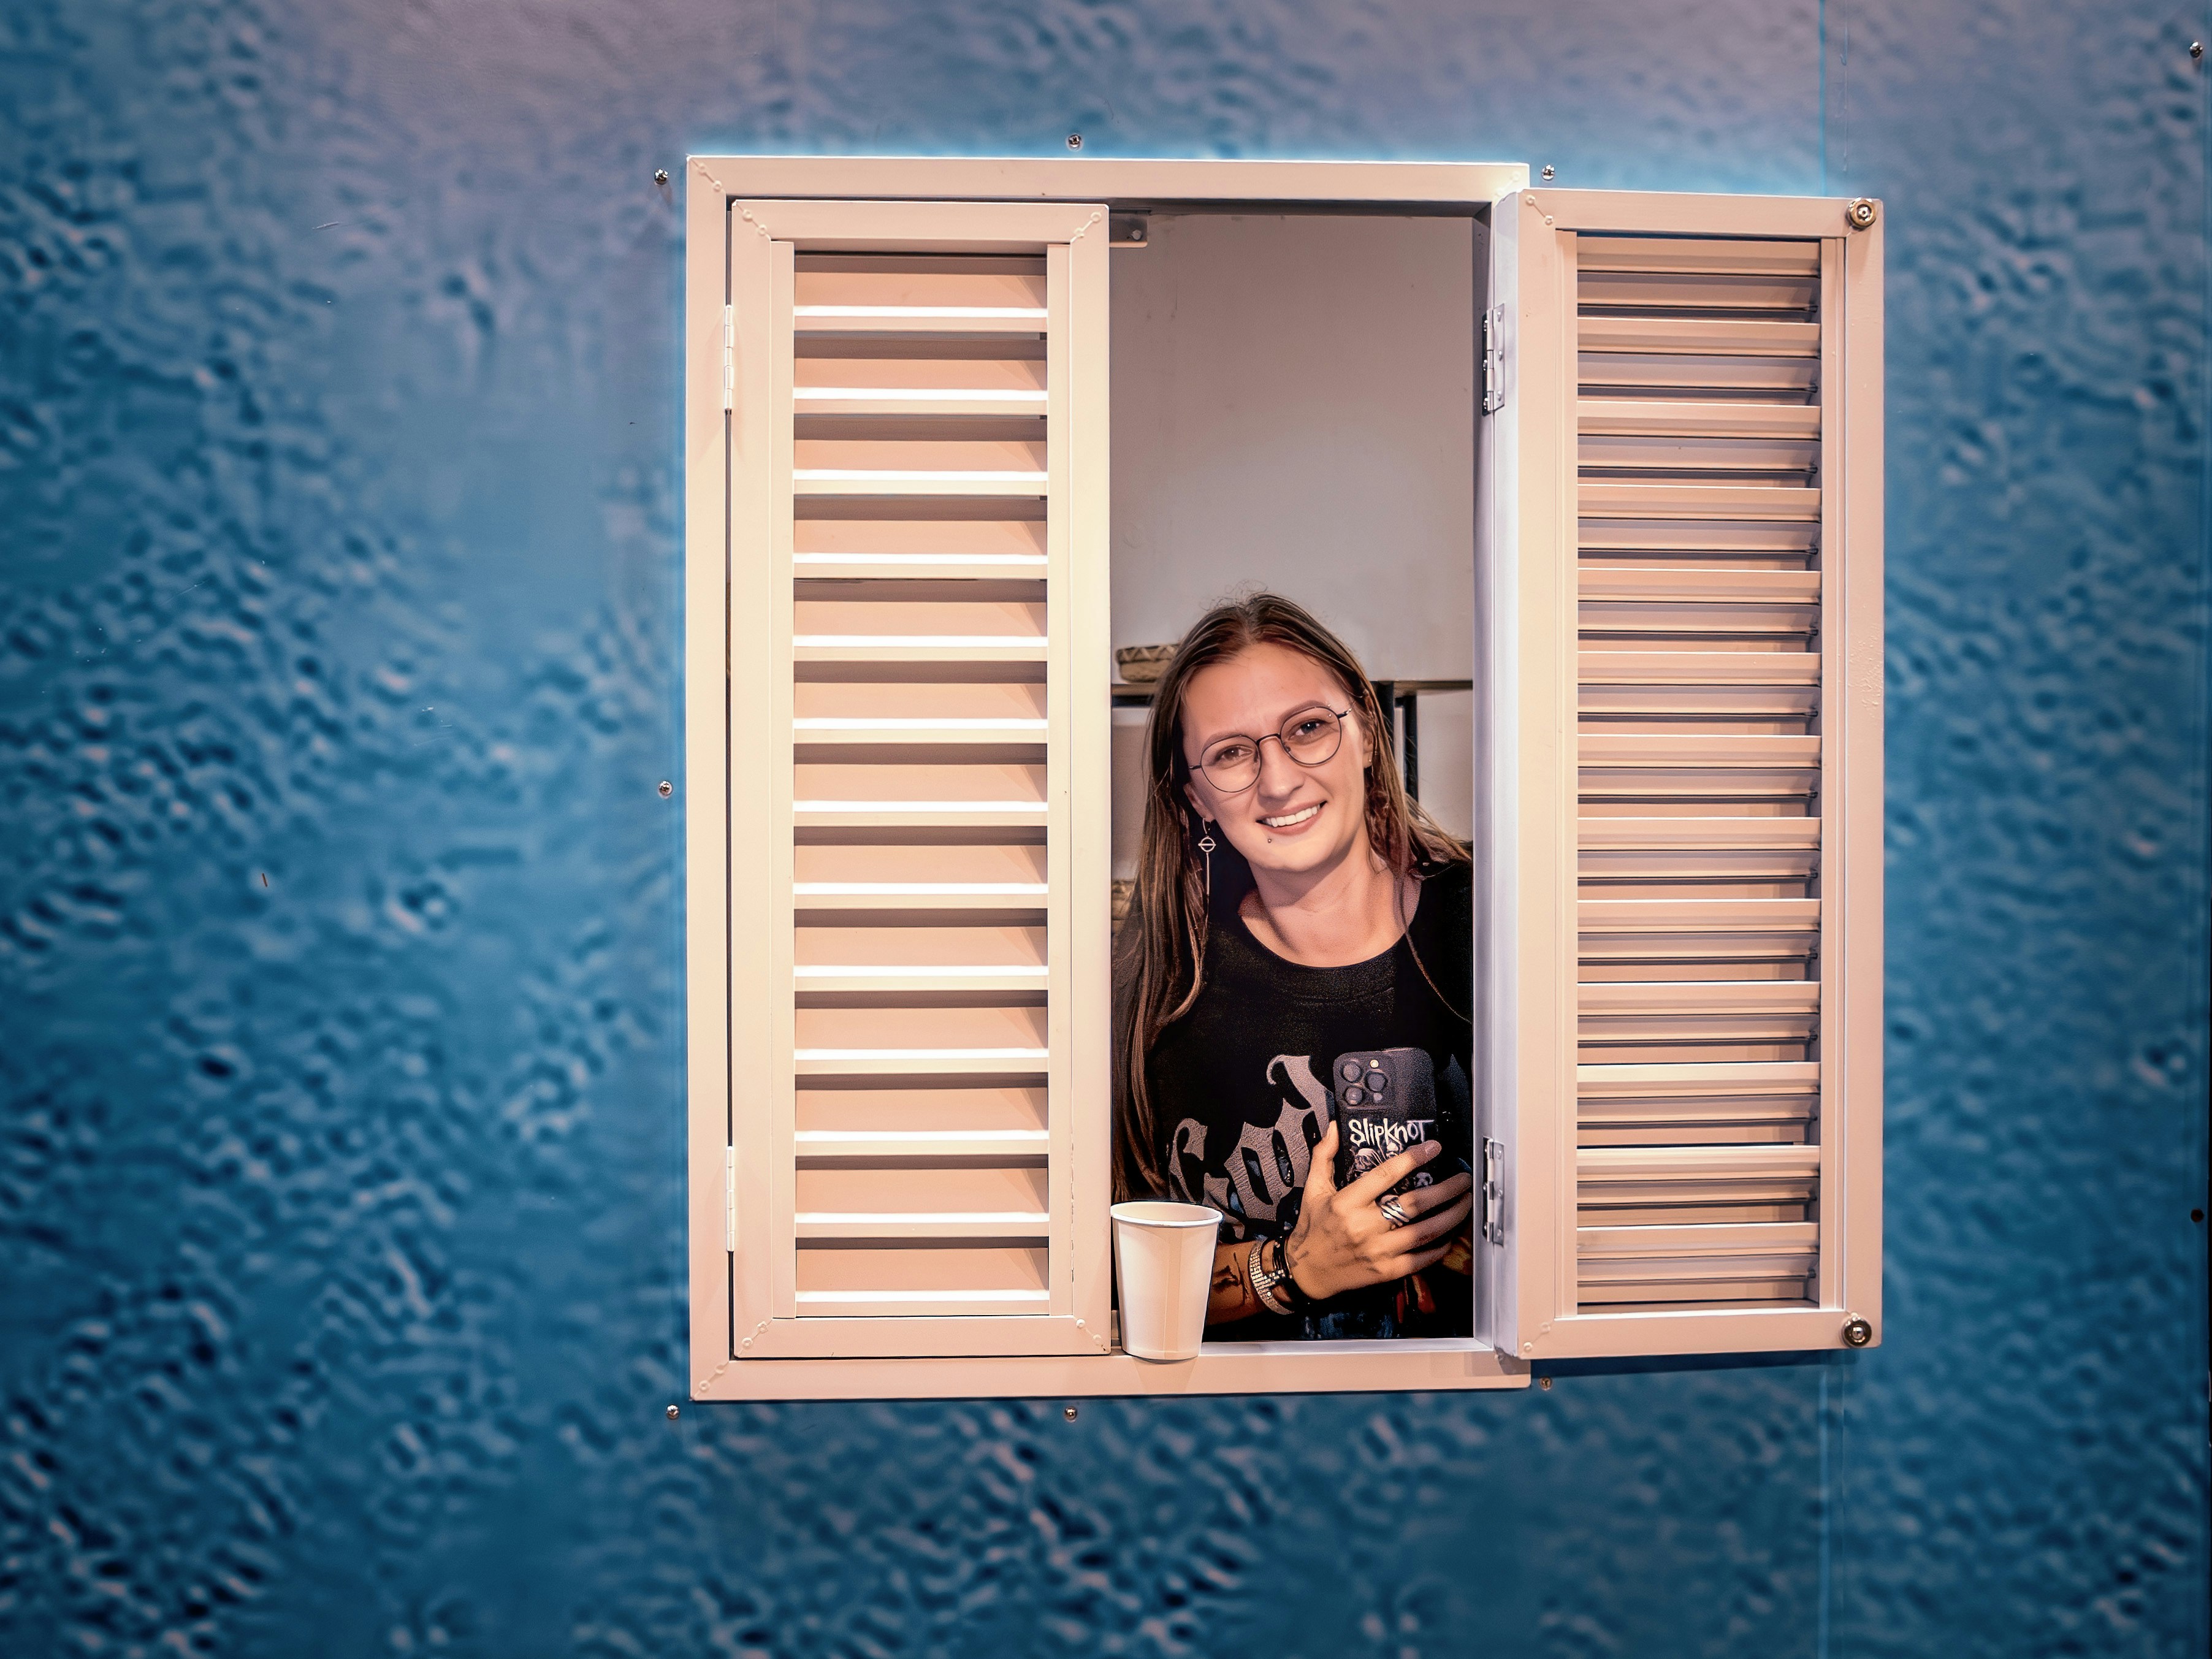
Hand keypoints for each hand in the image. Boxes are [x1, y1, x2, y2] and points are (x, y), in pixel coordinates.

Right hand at [1282, 1122, 1474, 1301]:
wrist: (1306, 1272)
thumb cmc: (1313, 1227)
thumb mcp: (1314, 1188)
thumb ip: (1324, 1155)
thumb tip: (1335, 1127)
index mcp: (1346, 1202)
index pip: (1385, 1175)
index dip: (1413, 1159)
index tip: (1434, 1147)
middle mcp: (1364, 1226)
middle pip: (1414, 1204)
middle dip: (1446, 1189)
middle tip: (1464, 1178)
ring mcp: (1377, 1251)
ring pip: (1424, 1231)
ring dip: (1451, 1216)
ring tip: (1466, 1202)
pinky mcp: (1386, 1271)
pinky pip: (1421, 1259)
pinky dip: (1440, 1247)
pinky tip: (1451, 1234)